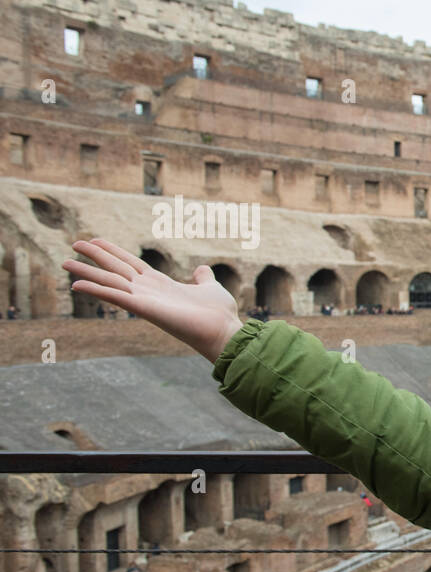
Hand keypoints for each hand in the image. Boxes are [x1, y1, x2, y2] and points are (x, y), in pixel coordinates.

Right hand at [61, 239, 245, 363]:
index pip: (131, 264)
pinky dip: (96, 290)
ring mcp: (145, 300)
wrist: (224, 331)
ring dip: (87, 272)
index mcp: (161, 284)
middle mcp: (148, 291)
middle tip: (73, 244)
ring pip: (110, 282)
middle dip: (95, 257)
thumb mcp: (209, 287)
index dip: (114, 252)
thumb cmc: (218, 313)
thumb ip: (202, 278)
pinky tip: (77, 284)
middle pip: (116, 269)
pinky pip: (115, 297)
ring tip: (65, 262)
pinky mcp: (144, 309)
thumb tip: (202, 269)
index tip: (96, 240)